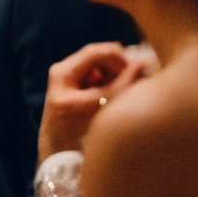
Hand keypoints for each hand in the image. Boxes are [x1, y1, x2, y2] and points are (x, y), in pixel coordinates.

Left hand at [39, 41, 146, 156]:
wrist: (57, 143)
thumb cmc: (77, 130)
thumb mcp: (98, 108)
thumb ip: (119, 87)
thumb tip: (140, 65)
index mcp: (62, 74)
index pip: (94, 53)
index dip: (118, 59)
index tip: (134, 71)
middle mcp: (61, 69)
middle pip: (95, 53)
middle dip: (117, 63)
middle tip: (132, 76)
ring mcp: (64, 72)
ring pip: (97, 60)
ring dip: (114, 69)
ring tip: (123, 85)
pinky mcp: (71, 78)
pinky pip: (95, 69)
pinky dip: (108, 75)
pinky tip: (113, 89)